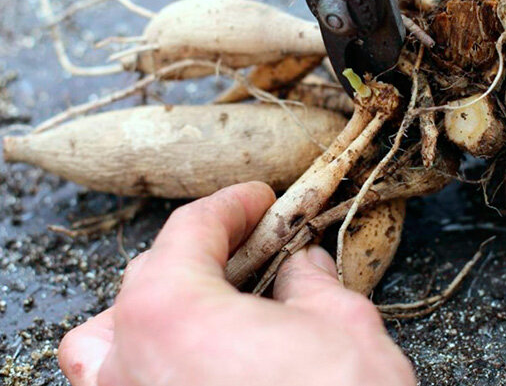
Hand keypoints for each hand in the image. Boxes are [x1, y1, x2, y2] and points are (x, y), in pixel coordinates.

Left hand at [58, 182, 414, 385]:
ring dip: (146, 308)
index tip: (260, 200)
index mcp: (173, 313)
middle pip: (147, 278)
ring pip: (105, 340)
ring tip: (200, 303)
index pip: (190, 231)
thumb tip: (304, 265)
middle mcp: (133, 361)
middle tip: (254, 245)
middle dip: (201, 251)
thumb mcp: (343, 325)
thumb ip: (313, 283)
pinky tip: (191, 361)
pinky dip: (142, 362)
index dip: (232, 206)